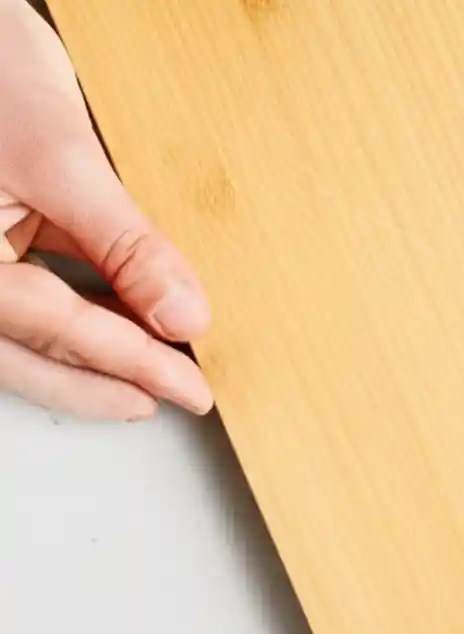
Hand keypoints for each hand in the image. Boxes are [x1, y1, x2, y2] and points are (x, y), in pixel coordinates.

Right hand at [1, 0, 211, 418]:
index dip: (129, 363)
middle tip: (178, 398)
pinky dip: (77, 316)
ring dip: (92, 357)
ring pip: (25, 335)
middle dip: (106, 382)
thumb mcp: (63, 157)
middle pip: (29, 353)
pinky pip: (26, 298)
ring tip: (158, 373)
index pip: (52, 328)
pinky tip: (126, 322)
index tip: (189, 390)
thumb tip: (183, 315)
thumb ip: (124, 244)